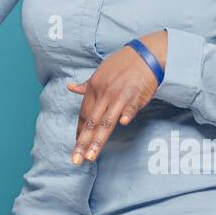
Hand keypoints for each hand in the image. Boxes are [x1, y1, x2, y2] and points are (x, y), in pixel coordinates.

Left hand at [67, 30, 167, 164]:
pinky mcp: (136, 95)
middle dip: (83, 142)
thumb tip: (70, 87)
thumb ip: (86, 85)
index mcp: (94, 88)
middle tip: (76, 160)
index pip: (84, 114)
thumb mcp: (100, 72)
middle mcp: (104, 93)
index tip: (75, 147)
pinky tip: (122, 124)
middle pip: (92, 122)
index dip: (79, 132)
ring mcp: (120, 95)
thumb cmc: (122, 64)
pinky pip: (130, 107)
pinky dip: (126, 114)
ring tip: (90, 156)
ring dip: (98, 140)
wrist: (145, 55)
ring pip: (106, 121)